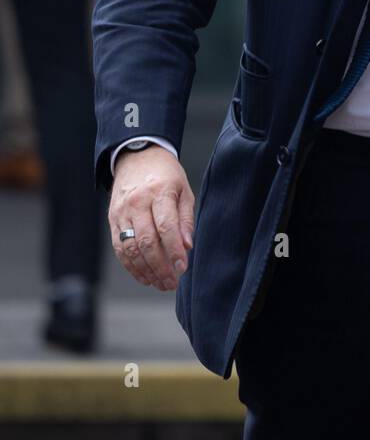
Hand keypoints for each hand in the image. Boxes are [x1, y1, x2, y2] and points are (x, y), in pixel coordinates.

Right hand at [110, 146, 194, 290]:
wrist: (137, 156)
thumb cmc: (165, 175)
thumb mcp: (183, 190)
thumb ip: (185, 219)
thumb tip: (187, 246)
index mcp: (159, 192)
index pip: (166, 227)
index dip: (174, 251)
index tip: (183, 267)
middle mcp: (138, 202)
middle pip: (147, 241)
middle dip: (160, 267)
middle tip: (171, 283)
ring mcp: (122, 212)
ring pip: (131, 248)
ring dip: (145, 270)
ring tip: (159, 283)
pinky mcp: (112, 219)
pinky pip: (119, 248)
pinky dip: (131, 265)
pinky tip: (143, 276)